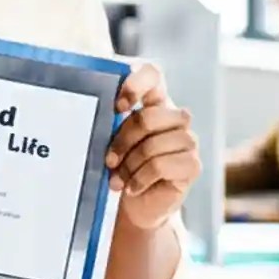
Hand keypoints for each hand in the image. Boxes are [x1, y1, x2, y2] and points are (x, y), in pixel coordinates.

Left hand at [105, 62, 200, 229]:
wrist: (135, 204)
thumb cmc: (119, 165)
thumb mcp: (110, 140)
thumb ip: (108, 120)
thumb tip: (86, 105)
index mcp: (154, 100)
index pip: (153, 74)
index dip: (136, 84)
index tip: (116, 106)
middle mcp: (175, 117)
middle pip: (147, 117)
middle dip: (122, 141)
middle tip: (108, 160)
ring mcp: (188, 140)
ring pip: (152, 145)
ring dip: (129, 165)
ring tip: (117, 179)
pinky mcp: (193, 164)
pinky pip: (160, 165)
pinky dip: (139, 179)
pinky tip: (132, 187)